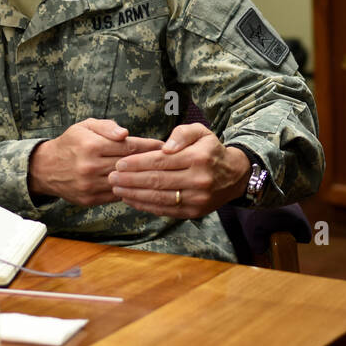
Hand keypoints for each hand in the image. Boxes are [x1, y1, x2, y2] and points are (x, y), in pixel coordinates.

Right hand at [29, 119, 164, 205]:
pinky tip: (142, 186)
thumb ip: (107, 127)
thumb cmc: (71, 143)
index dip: (149, 146)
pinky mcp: (89, 199)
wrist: (45, 169)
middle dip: (150, 162)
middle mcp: (90, 167)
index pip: (128, 147)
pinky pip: (116, 195)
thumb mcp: (85, 126)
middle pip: (129, 166)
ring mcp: (90, 185)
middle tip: (169, 160)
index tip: (164, 146)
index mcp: (91, 146)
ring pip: (125, 182)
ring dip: (142, 179)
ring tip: (159, 174)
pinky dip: (130, 191)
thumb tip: (126, 134)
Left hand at [108, 122, 249, 217]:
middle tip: (111, 177)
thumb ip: (182, 134)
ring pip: (159, 197)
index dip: (138, 163)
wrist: (234, 176)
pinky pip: (165, 209)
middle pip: (158, 180)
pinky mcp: (194, 212)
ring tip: (117, 188)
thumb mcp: (201, 132)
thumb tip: (165, 147)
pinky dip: (145, 205)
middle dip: (131, 179)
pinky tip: (131, 199)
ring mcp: (197, 198)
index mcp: (199, 157)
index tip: (120, 163)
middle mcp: (199, 179)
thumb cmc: (211, 151)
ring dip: (134, 194)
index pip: (161, 161)